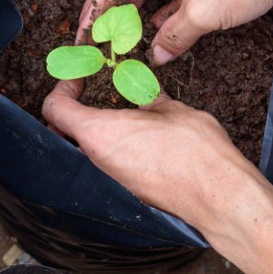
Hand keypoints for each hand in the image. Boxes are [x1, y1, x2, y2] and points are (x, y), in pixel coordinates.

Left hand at [42, 80, 264, 229]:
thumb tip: (144, 92)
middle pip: (63, 132)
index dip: (62, 88)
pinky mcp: (125, 192)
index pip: (55, 108)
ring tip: (115, 113)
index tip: (78, 80)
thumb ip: (148, 98)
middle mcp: (96, 161)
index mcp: (99, 134)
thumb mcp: (170, 110)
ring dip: (92, 131)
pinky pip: (106, 166)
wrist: (217, 193)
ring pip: (84, 151)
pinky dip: (112, 149)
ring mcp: (109, 180)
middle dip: (71, 111)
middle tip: (88, 94)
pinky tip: (134, 139)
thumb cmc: (195, 151)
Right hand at [77, 0, 272, 62]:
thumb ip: (173, 38)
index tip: (83, 38)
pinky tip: (163, 25)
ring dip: (138, 8)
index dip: (92, 17)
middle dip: (110, 10)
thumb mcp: (203, 15)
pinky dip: (163, 2)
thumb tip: (157, 55)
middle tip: (99, 37)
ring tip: (128, 35)